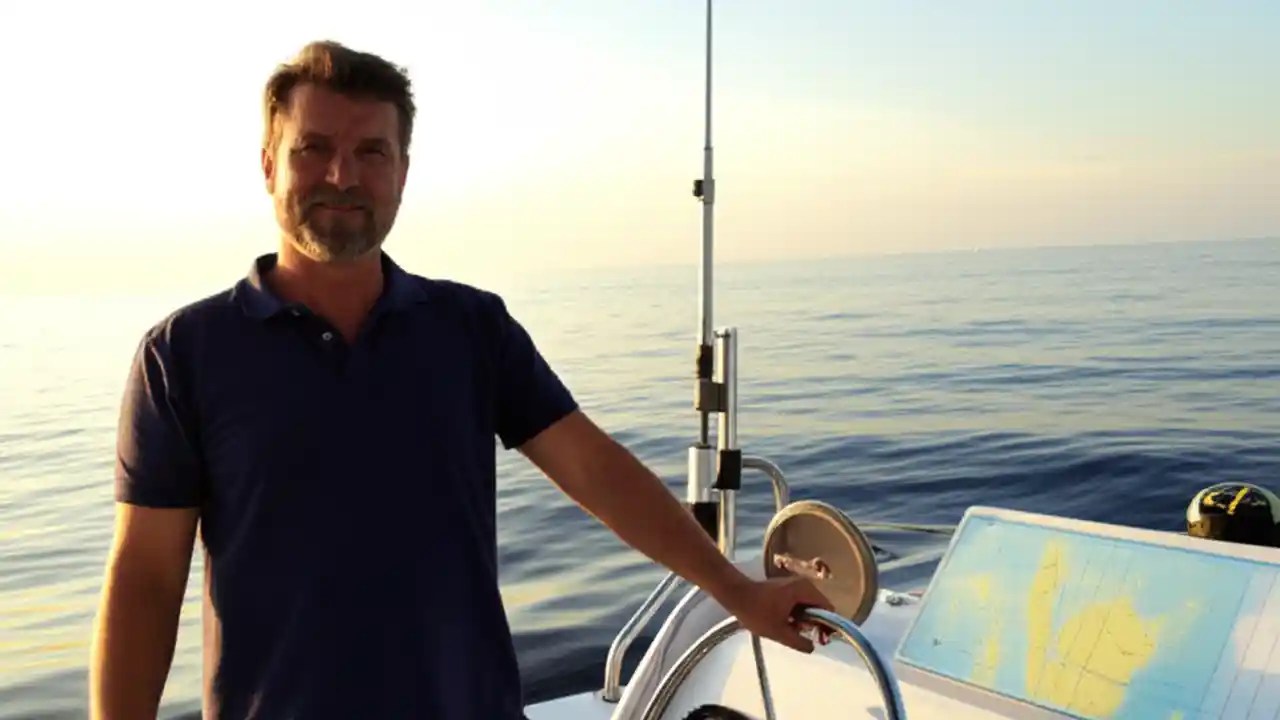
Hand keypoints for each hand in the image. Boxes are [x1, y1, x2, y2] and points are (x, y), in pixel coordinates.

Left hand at [718, 575, 835, 652]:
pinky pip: (800, 603)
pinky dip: (797, 615)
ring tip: (792, 631)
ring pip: (809, 607)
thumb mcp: (778, 632)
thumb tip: (812, 647)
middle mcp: (804, 584)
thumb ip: (798, 642)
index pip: (828, 609)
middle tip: (805, 637)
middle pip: (820, 607)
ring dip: (804, 620)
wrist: (735, 594)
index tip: (820, 639)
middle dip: (815, 624)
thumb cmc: (756, 611)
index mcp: (804, 591)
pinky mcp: (787, 588)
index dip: (827, 626)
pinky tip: (786, 624)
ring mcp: (795, 585)